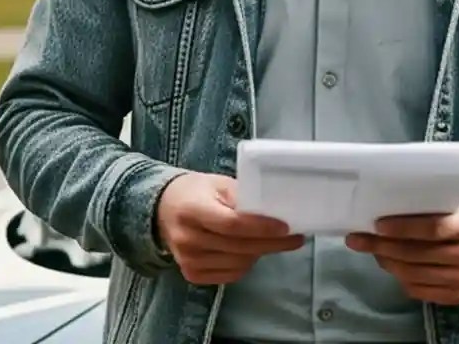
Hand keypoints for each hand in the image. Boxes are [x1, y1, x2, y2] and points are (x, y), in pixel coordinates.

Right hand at [155, 173, 304, 285]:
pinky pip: (230, 275)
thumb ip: (243, 196)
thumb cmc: (197, 192)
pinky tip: (251, 251)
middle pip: (239, 247)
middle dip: (272, 244)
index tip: (286, 227)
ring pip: (238, 263)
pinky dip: (246, 264)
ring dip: (260, 253)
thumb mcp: (219, 184)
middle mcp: (188, 239)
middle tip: (295, 238)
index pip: (232, 225)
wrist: (163, 210)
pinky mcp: (192, 274)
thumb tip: (275, 211)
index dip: (261, 227)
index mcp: (193, 210)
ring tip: (271, 241)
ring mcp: (188, 260)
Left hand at [345, 204, 458, 305]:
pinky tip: (392, 266)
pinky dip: (400, 279)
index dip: (403, 228)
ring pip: (414, 274)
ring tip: (373, 252)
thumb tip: (383, 219)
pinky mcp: (457, 296)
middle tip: (360, 239)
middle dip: (384, 246)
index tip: (378, 225)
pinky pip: (418, 291)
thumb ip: (428, 213)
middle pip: (418, 254)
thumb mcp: (453, 209)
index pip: (433, 229)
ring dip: (388, 263)